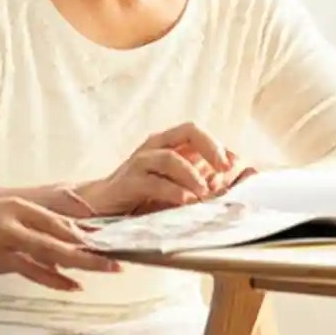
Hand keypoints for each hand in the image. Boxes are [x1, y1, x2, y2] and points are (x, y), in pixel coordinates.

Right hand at [0, 197, 120, 290]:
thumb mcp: (8, 223)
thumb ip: (37, 229)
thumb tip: (74, 238)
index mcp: (18, 205)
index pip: (61, 217)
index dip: (88, 228)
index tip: (112, 238)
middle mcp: (13, 216)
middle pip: (61, 233)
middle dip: (92, 247)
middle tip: (117, 258)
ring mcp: (5, 236)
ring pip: (51, 251)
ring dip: (82, 262)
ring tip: (107, 268)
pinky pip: (33, 270)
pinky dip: (56, 279)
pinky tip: (75, 285)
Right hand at [75, 122, 235, 216]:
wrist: (101, 204)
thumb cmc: (141, 193)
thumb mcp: (173, 182)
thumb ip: (198, 176)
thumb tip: (234, 175)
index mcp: (165, 143)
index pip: (194, 131)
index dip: (215, 144)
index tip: (232, 164)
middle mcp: (153, 146)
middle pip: (187, 131)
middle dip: (210, 147)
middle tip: (224, 168)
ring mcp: (140, 163)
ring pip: (171, 157)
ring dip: (192, 175)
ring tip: (204, 192)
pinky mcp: (129, 182)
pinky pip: (154, 182)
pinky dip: (174, 192)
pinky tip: (186, 202)